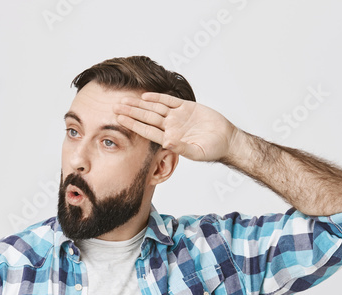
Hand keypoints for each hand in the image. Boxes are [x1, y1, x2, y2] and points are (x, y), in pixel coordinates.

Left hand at [113, 92, 241, 162]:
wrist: (226, 139)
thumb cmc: (212, 149)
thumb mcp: (197, 152)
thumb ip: (182, 148)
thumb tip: (168, 143)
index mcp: (169, 138)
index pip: (146, 130)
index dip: (132, 124)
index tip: (119, 119)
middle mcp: (170, 126)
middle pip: (146, 117)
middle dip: (131, 112)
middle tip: (115, 106)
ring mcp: (177, 116)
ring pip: (155, 108)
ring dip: (140, 104)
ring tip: (124, 100)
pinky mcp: (187, 107)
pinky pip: (170, 101)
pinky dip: (158, 97)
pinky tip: (146, 96)